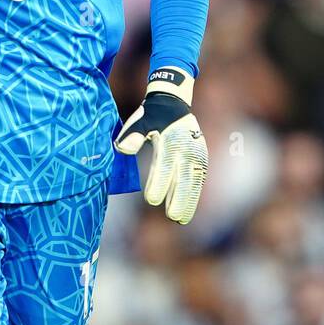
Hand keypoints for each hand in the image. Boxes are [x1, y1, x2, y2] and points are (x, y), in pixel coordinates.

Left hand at [114, 66, 207, 224]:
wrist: (174, 105)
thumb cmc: (152, 116)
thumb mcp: (140, 120)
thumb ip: (132, 135)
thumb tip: (122, 149)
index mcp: (171, 141)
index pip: (165, 166)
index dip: (159, 183)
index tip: (151, 200)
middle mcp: (187, 149)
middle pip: (184, 177)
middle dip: (179, 198)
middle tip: (172, 216)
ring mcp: (197, 155)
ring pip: (194, 182)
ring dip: (188, 201)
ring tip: (181, 219)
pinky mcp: (201, 160)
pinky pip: (198, 180)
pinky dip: (193, 195)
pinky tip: (187, 211)